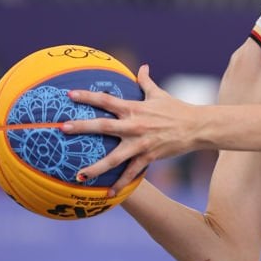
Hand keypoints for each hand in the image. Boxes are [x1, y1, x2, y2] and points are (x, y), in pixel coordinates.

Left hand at [63, 64, 195, 195]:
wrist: (197, 127)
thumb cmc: (177, 109)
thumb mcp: (160, 94)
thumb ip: (146, 81)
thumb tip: (142, 67)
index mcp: (134, 108)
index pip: (107, 100)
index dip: (88, 96)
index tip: (69, 95)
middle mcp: (134, 125)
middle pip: (103, 126)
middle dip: (82, 127)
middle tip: (62, 128)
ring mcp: (141, 143)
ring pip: (114, 157)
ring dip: (96, 167)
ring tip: (78, 175)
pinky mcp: (149, 157)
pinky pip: (132, 172)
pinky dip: (121, 184)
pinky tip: (109, 194)